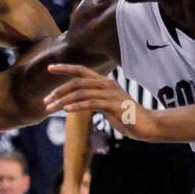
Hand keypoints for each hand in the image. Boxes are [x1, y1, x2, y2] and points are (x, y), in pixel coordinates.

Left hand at [44, 64, 166, 140]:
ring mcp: (111, 95)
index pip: (81, 71)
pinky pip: (92, 103)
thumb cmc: (128, 118)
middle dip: (59, 90)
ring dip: (63, 100)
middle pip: (78, 81)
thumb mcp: (108, 107)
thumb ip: (94, 101)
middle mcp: (107, 85)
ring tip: (50, 109)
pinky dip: (77, 106)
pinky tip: (66, 110)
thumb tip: (77, 103)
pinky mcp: (115, 106)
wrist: (149, 126)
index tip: (49, 68)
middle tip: (45, 101)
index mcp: (105, 83)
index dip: (65, 68)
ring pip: (82, 92)